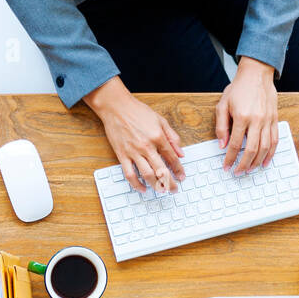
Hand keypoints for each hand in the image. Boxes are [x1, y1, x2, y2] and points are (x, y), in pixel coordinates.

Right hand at [85, 77, 184, 192]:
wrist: (116, 107)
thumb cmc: (137, 111)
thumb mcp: (160, 120)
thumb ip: (172, 136)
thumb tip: (180, 152)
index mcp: (158, 137)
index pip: (172, 158)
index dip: (178, 169)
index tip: (181, 176)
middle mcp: (147, 146)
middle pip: (162, 170)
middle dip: (170, 182)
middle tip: (174, 189)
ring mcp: (134, 152)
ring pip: (147, 175)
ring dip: (156, 186)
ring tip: (161, 190)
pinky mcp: (122, 155)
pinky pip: (130, 174)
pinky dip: (136, 184)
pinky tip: (142, 188)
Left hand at [216, 57, 277, 174]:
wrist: (257, 74)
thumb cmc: (239, 88)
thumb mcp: (223, 104)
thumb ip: (221, 126)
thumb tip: (222, 145)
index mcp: (242, 116)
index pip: (235, 144)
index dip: (230, 158)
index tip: (227, 166)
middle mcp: (257, 120)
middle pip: (251, 150)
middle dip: (244, 164)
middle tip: (238, 172)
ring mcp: (268, 120)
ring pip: (265, 148)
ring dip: (257, 162)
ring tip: (250, 170)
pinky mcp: (275, 119)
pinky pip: (275, 141)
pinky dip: (271, 154)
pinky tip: (265, 161)